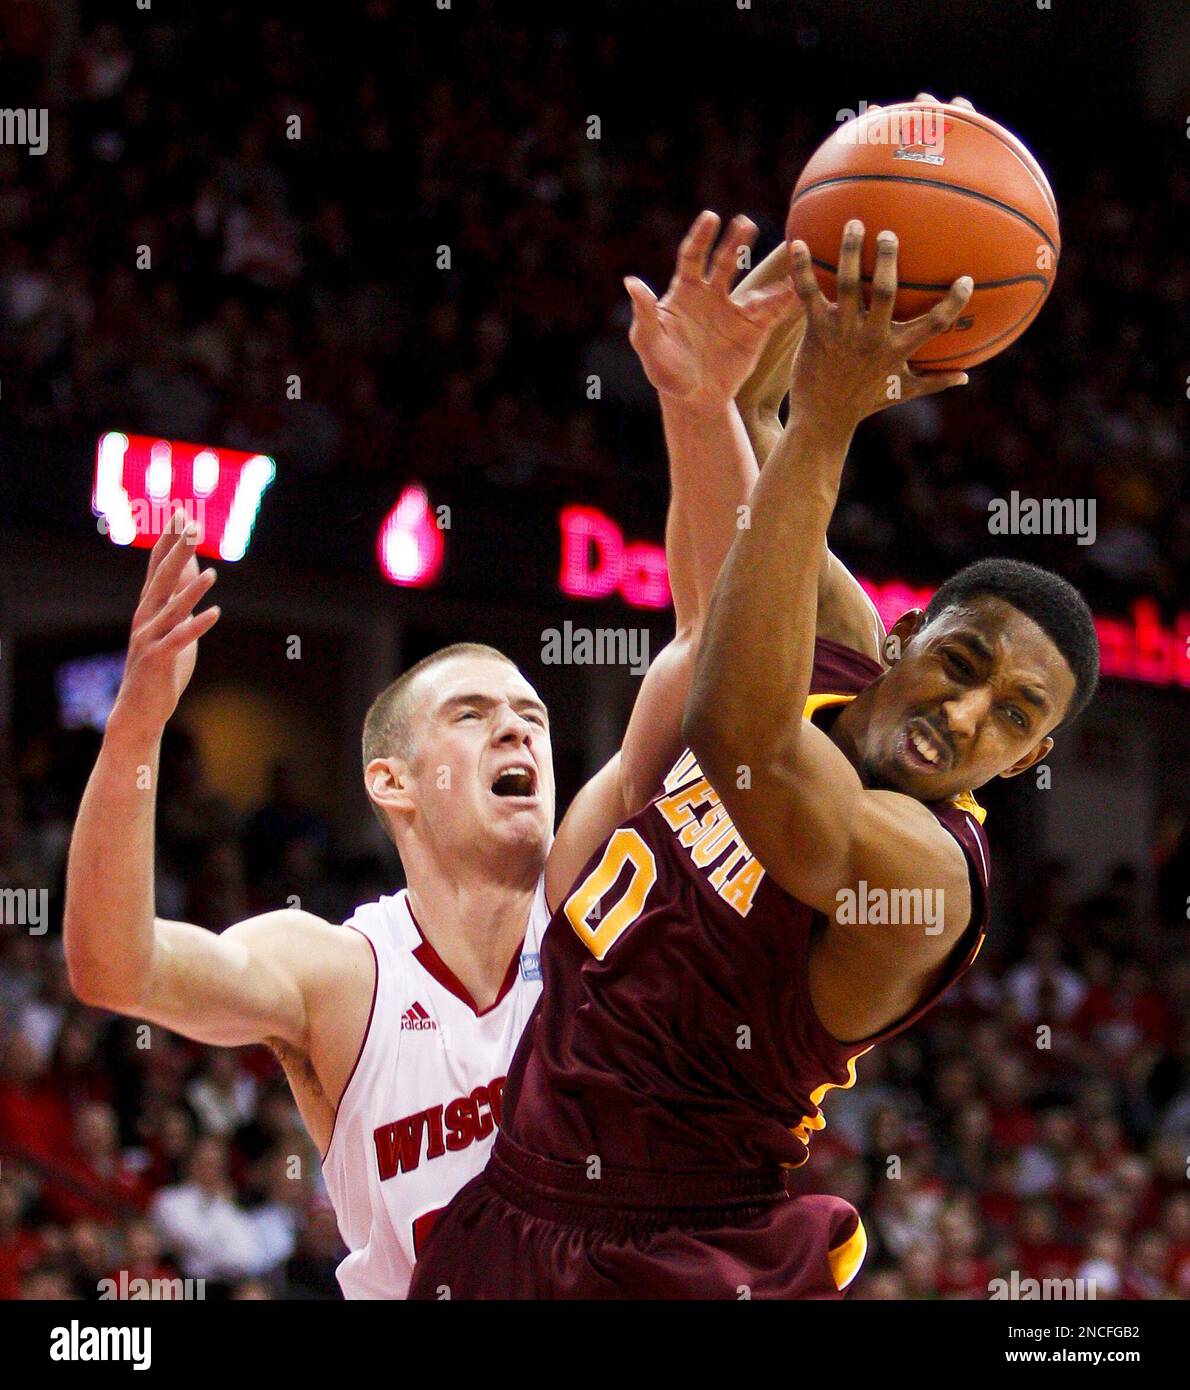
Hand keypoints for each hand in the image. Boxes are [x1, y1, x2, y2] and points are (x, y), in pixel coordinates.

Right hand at [110, 513, 219, 736]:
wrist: (138, 709)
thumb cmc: (159, 666)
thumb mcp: (172, 626)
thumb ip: (181, 598)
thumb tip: (195, 570)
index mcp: (148, 607)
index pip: (157, 565)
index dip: (169, 539)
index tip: (181, 512)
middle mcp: (145, 617)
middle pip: (163, 578)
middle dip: (178, 551)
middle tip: (193, 526)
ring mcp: (150, 637)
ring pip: (173, 608)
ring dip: (192, 590)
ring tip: (212, 573)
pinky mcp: (159, 659)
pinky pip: (180, 639)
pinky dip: (197, 626)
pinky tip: (215, 614)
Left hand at [625, 210, 798, 409]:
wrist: (693, 399)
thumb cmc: (665, 371)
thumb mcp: (649, 344)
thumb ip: (644, 314)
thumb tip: (631, 282)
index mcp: (685, 293)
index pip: (692, 256)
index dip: (701, 237)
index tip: (711, 217)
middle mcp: (712, 296)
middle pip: (725, 262)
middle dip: (735, 242)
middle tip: (745, 222)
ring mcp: (735, 312)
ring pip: (754, 285)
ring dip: (767, 271)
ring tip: (787, 252)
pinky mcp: (754, 330)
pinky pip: (772, 311)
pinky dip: (786, 299)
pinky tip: (799, 287)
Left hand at [786, 221, 971, 434]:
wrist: (822, 421)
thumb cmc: (863, 404)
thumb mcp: (901, 392)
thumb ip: (934, 381)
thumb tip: (966, 377)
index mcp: (897, 350)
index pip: (934, 325)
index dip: (952, 303)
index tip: (966, 279)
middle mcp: (872, 338)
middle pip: (887, 291)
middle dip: (890, 258)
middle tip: (888, 232)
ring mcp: (843, 333)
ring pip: (849, 285)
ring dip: (850, 252)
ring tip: (853, 223)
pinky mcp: (816, 332)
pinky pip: (809, 294)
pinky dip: (801, 269)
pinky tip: (796, 243)